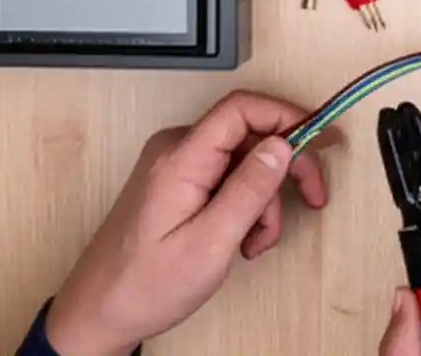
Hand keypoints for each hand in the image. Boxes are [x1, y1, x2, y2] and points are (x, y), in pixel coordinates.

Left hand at [44, 91, 327, 354]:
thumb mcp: (209, 244)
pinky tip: (242, 239)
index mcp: (180, 159)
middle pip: (250, 134)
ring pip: (243, 161)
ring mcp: (176, 165)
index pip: (242, 109)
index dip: (288, 116)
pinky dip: (244, 206)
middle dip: (286, 167)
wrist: (99, 312)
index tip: (322, 137)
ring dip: (263, 199)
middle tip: (312, 196)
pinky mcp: (178, 182)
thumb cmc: (145, 286)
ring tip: (257, 241)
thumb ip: (248, 191)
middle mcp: (176, 151)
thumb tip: (282, 145)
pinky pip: (227, 178)